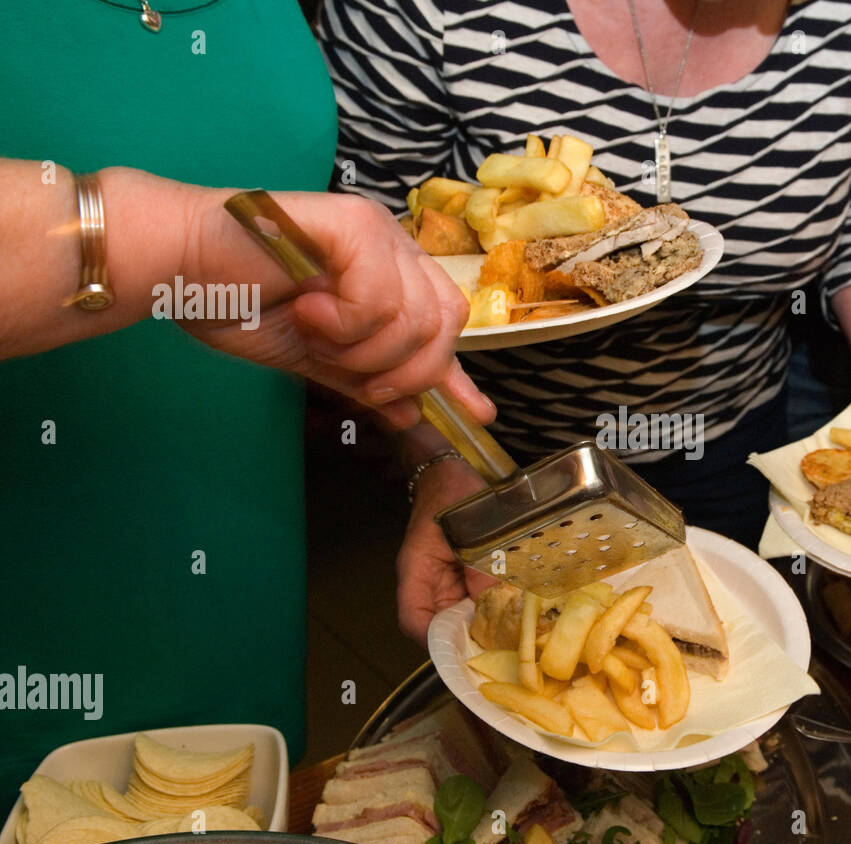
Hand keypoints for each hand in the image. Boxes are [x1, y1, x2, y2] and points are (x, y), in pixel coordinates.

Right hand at [178, 189, 491, 429]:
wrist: (177, 269)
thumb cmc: (239, 303)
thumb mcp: (319, 358)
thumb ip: (370, 381)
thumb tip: (415, 414)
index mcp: (391, 272)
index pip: (448, 323)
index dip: (454, 371)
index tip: (474, 415)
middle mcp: (392, 246)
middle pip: (444, 326)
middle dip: (399, 369)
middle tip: (342, 365)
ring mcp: (376, 230)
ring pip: (415, 318)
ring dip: (362, 349)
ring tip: (315, 332)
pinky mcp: (353, 222)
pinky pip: (380, 299)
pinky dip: (343, 321)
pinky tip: (306, 308)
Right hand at [396, 454, 496, 642]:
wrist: (455, 474)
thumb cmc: (455, 494)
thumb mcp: (472, 529)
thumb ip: (481, 568)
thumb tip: (494, 606)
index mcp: (417, 571)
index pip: (413, 619)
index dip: (434, 640)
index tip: (462, 651)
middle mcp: (428, 583)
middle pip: (439, 626)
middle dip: (467, 640)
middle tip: (500, 649)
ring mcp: (446, 583)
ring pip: (460, 618)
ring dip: (482, 627)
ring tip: (511, 636)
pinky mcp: (463, 579)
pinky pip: (474, 603)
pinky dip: (491, 610)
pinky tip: (515, 614)